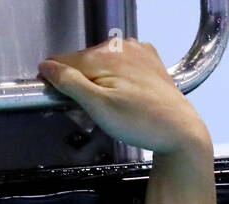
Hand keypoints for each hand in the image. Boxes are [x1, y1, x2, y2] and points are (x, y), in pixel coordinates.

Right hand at [39, 39, 210, 154]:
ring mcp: (137, 52)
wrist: (182, 133)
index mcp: (104, 54)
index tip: (68, 103)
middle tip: (97, 112)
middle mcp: (121, 46)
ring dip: (100, 84)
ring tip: (116, 108)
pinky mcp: (148, 61)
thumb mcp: (98, 107)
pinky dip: (118, 80)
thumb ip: (69, 83)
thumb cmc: (144, 123)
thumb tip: (46, 67)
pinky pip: (120, 67)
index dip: (60, 85)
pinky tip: (127, 98)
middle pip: (82, 63)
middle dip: (83, 87)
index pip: (62, 62)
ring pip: (101, 65)